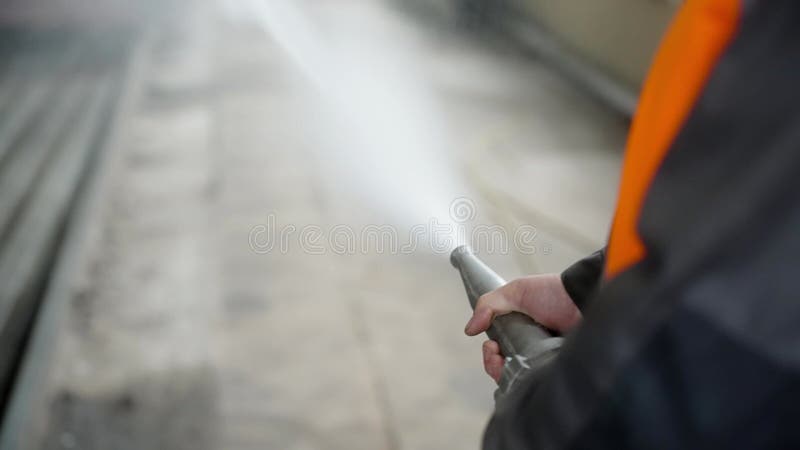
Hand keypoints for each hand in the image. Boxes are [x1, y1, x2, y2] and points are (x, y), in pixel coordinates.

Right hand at [464, 274, 580, 381]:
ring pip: (519, 378)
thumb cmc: (553, 292)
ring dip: (507, 374)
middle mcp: (529, 347)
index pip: (496, 353)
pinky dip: (528, 380)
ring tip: (511, 362)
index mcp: (518, 331)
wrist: (583, 298)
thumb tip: (469, 330)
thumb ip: (488, 305)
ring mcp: (543, 359)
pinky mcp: (556, 368)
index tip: (490, 345)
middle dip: (493, 365)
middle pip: (504, 369)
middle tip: (496, 355)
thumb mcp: (515, 291)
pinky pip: (538, 382)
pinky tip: (528, 371)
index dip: (489, 354)